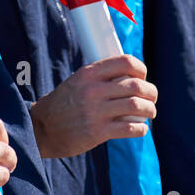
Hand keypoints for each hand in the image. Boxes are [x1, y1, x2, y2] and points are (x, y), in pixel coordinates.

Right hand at [29, 54, 157, 158]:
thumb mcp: (77, 82)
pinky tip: (140, 129)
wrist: (42, 129)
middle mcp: (93, 90)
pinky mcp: (98, 132)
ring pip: (137, 106)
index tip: (143, 77)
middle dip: (151, 92)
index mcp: (89, 74)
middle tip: (152, 98)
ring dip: (149, 110)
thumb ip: (100, 78)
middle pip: (136, 85)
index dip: (141, 69)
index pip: (125, 62)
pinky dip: (141, 128)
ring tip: (149, 113)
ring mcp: (96, 112)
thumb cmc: (64, 104)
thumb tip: (132, 76)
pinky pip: (130, 128)